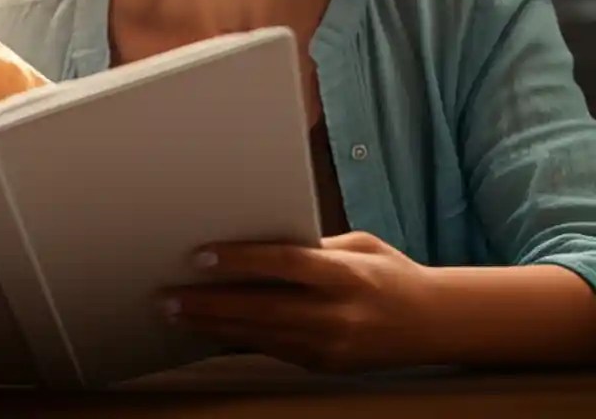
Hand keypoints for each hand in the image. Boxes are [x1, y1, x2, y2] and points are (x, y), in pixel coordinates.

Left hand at [162, 232, 439, 372]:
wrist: (434, 324)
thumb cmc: (388, 273)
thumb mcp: (357, 246)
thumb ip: (310, 247)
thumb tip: (255, 238)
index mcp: (348, 275)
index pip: (286, 264)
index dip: (241, 260)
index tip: (200, 257)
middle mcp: (339, 313)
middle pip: (263, 308)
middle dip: (210, 304)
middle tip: (168, 297)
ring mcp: (331, 345)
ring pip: (261, 336)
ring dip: (213, 326)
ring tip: (176, 314)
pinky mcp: (324, 364)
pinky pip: (272, 350)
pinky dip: (237, 340)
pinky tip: (208, 330)